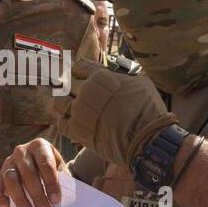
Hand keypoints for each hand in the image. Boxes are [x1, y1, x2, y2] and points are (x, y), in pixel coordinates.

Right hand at [0, 138, 66, 206]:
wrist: (38, 166)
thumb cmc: (51, 170)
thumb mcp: (60, 169)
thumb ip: (61, 180)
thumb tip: (58, 200)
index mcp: (39, 146)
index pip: (45, 164)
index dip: (51, 183)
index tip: (55, 200)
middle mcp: (21, 151)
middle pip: (28, 173)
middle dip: (37, 194)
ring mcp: (8, 163)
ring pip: (11, 179)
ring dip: (20, 199)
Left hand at [55, 58, 177, 168]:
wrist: (146, 140)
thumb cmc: (148, 110)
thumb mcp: (139, 83)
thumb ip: (122, 76)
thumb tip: (117, 75)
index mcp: (101, 77)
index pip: (79, 66)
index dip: (81, 71)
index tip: (82, 77)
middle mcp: (86, 91)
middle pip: (67, 83)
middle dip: (72, 87)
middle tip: (78, 94)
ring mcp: (79, 112)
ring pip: (59, 102)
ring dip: (64, 103)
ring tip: (72, 108)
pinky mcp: (77, 131)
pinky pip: (60, 123)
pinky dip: (64, 122)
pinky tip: (73, 123)